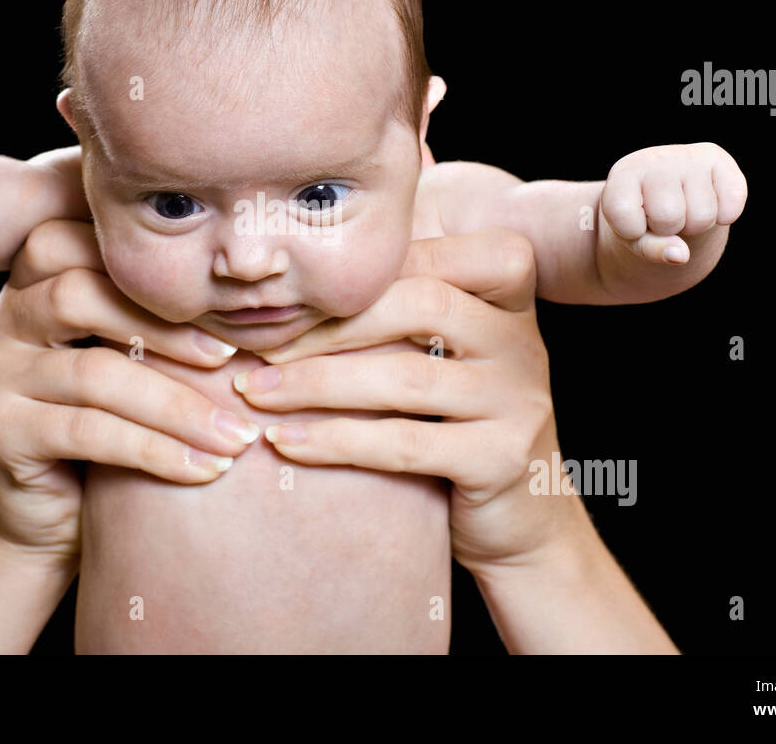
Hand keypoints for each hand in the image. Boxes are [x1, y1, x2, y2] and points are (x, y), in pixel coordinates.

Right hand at [0, 219, 253, 561]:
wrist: (51, 525)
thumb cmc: (111, 430)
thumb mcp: (135, 362)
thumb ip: (159, 321)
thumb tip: (254, 304)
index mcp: (34, 282)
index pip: (81, 241)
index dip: (154, 276)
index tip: (223, 316)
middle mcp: (2, 318)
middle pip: (79, 295)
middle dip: (168, 331)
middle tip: (235, 366)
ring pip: (94, 371)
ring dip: (176, 406)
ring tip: (235, 436)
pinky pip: (87, 431)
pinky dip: (155, 450)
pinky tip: (203, 469)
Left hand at [246, 228, 569, 574]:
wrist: (518, 519)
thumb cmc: (454, 419)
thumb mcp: (437, 351)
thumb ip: (391, 306)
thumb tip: (286, 274)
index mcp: (505, 294)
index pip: (428, 257)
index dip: (355, 275)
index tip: (286, 299)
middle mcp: (521, 338)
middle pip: (421, 305)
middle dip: (329, 326)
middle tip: (259, 349)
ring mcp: (518, 400)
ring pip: (406, 378)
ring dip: (316, 384)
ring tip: (254, 392)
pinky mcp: (503, 460)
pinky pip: (405, 443)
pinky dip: (334, 440)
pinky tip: (283, 442)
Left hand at [600, 141, 746, 263]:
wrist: (665, 192)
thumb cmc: (642, 217)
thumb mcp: (634, 237)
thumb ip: (650, 249)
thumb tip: (681, 255)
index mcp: (622, 175)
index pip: (628, 220)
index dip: (634, 232)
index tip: (635, 220)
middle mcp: (654, 158)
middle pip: (669, 218)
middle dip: (669, 229)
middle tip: (664, 216)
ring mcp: (686, 155)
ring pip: (703, 216)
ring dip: (696, 224)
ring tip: (684, 208)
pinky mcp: (716, 157)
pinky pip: (732, 202)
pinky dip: (725, 215)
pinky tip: (709, 202)